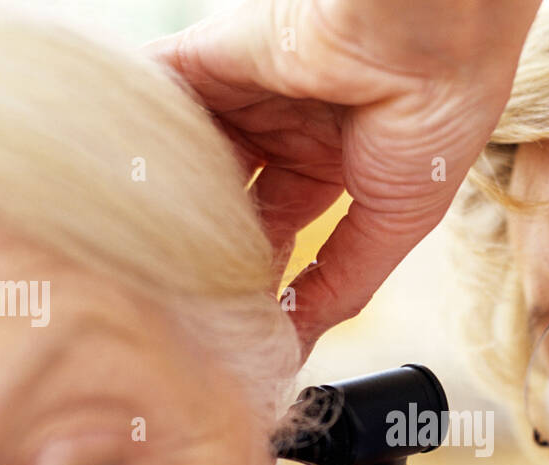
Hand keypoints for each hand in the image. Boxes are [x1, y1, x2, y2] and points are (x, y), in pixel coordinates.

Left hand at [146, 0, 540, 353]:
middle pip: (229, 194)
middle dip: (206, 240)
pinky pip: (157, 92)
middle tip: (179, 293)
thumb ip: (342, 285)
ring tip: (142, 252)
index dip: (258, 270)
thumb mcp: (395, 222)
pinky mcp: (212, 54)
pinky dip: (134, 131)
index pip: (280, 226)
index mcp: (336, 160)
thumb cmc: (435, 121)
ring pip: (191, 152)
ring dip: (170, 197)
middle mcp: (288, 125)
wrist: (427, 34)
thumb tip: (296, 347)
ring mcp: (248, 89)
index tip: (233, 318)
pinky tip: (113, 181)